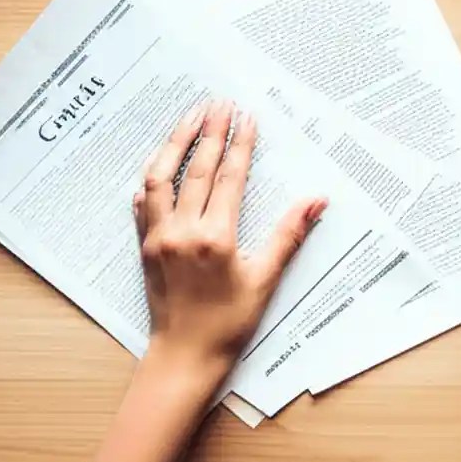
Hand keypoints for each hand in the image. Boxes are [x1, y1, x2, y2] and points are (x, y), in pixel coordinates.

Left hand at [132, 100, 327, 373]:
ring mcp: (158, 237)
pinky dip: (151, 178)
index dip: (240, 144)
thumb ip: (289, 235)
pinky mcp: (144, 246)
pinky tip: (157, 165)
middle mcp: (182, 231)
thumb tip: (317, 201)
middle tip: (219, 103)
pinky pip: (143, 203)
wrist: (184, 358)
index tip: (246, 117)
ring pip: (161, 177)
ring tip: (188, 118)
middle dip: (210, 132)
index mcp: (215, 237)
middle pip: (196, 169)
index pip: (229, 177)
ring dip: (175, 144)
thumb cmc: (228, 325)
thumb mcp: (265, 280)